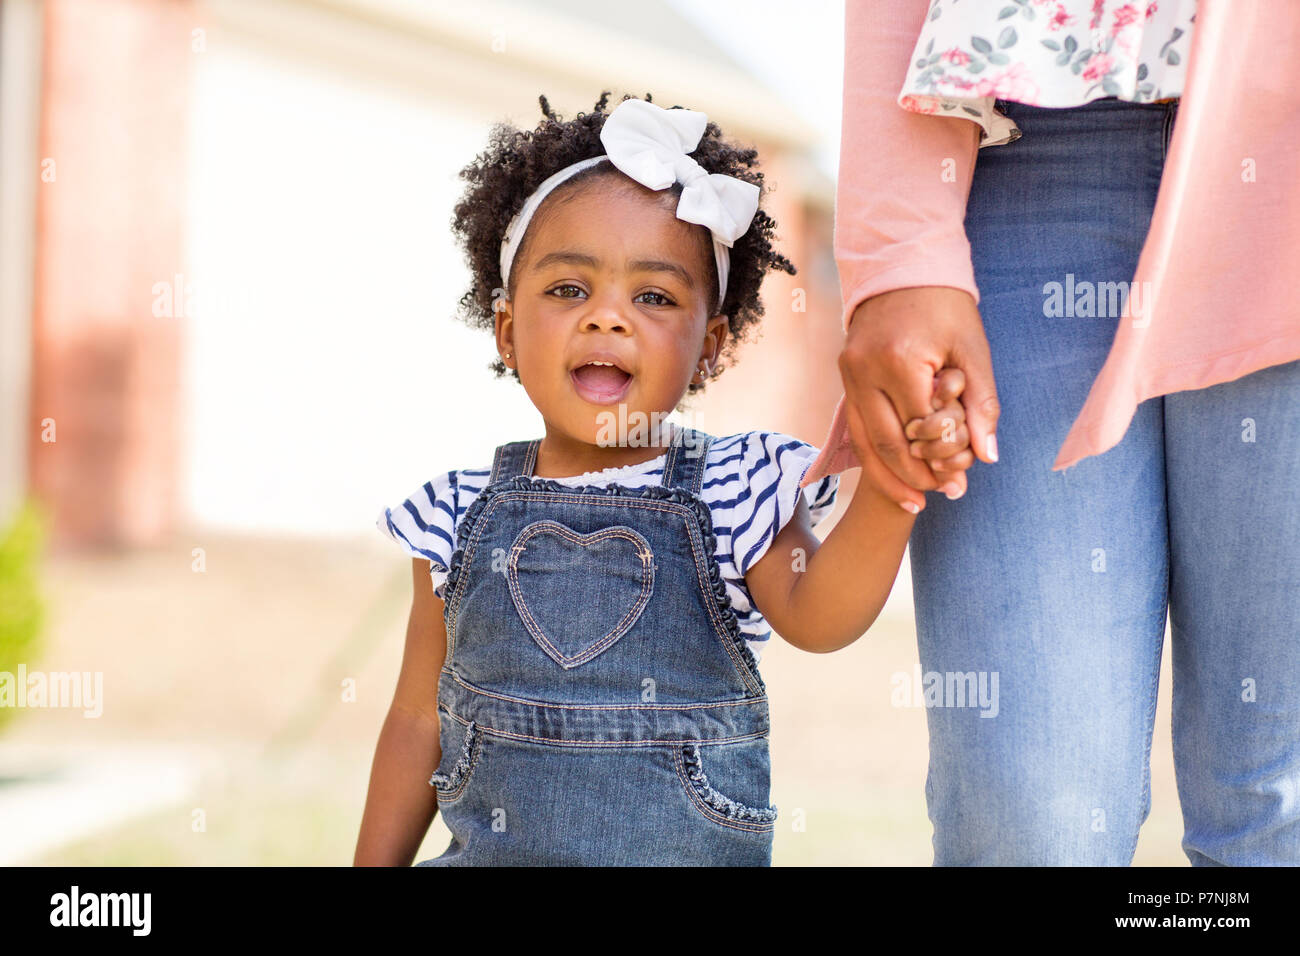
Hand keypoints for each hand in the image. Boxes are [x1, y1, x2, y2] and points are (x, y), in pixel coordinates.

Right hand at [839, 286, 999, 512]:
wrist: (903, 265)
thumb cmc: (945, 305)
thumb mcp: (973, 350)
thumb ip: (982, 404)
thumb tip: (987, 456)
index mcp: (901, 360)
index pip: (920, 428)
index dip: (940, 460)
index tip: (959, 484)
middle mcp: (866, 369)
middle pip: (887, 443)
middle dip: (913, 477)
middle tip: (938, 498)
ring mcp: (848, 372)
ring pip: (864, 441)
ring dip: (888, 475)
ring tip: (912, 502)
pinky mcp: (844, 374)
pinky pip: (857, 426)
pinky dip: (874, 455)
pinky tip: (892, 474)